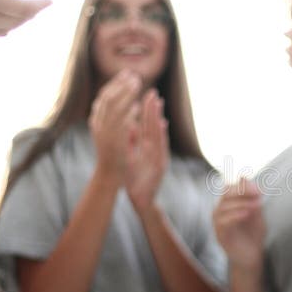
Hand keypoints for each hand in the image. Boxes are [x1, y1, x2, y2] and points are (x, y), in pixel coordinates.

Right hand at [89, 71, 141, 182]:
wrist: (108, 176)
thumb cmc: (112, 155)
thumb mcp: (108, 133)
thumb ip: (112, 118)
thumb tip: (123, 102)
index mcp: (97, 121)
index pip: (104, 97)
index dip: (115, 84)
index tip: (126, 74)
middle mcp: (98, 125)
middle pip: (108, 99)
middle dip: (121, 85)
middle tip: (134, 75)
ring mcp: (105, 133)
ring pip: (114, 108)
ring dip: (126, 94)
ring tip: (137, 83)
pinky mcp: (114, 142)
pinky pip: (120, 125)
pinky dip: (127, 113)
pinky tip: (137, 105)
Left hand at [125, 89, 168, 212]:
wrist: (141, 199)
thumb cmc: (136, 179)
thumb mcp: (132, 157)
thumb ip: (132, 142)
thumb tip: (130, 125)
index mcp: (147, 148)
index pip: (146, 126)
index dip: (146, 111)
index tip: (146, 95)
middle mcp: (155, 149)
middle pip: (153, 126)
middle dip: (152, 109)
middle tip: (153, 92)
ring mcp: (158, 156)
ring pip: (157, 133)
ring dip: (157, 118)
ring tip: (157, 103)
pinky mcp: (160, 164)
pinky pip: (161, 147)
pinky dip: (162, 136)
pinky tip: (162, 125)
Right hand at [213, 178, 265, 269]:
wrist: (252, 256)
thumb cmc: (253, 234)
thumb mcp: (256, 213)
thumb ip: (251, 197)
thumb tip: (244, 177)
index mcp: (229, 204)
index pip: (230, 188)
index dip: (243, 185)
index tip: (258, 189)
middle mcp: (221, 211)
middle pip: (225, 194)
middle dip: (242, 191)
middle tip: (257, 193)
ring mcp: (218, 223)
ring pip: (223, 206)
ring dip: (241, 203)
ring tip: (256, 205)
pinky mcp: (219, 234)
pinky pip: (222, 221)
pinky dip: (234, 215)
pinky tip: (246, 214)